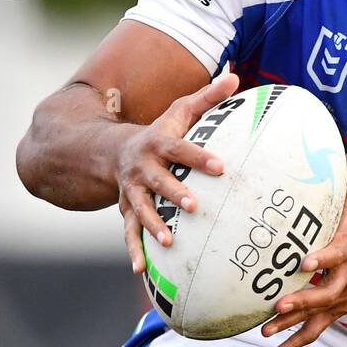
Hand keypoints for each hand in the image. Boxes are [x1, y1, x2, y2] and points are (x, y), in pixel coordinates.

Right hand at [118, 71, 239, 273]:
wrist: (110, 152)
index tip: (221, 166)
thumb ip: (208, 97)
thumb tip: (235, 75)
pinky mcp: (126, 211)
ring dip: (153, 225)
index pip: (180, 149)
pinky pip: (128, 233)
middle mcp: (142, 168)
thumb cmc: (159, 133)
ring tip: (169, 241)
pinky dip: (133, 251)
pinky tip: (141, 271)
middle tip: (195, 206)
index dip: (199, 157)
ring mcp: (131, 192)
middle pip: (158, 181)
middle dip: (174, 193)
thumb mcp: (179, 111)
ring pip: (141, 209)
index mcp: (158, 144)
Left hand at [260, 136, 346, 346]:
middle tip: (278, 305)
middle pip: (325, 293)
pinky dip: (296, 344)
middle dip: (302, 301)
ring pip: (317, 317)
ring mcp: (339, 300)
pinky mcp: (333, 313)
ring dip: (292, 327)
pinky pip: (314, 331)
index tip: (304, 262)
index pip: (335, 255)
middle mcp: (345, 279)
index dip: (322, 259)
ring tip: (267, 334)